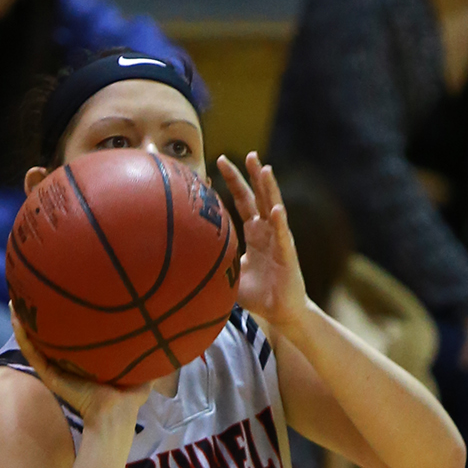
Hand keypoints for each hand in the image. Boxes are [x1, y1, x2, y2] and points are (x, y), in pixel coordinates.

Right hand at [11, 304, 150, 430]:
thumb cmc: (129, 396)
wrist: (115, 412)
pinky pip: (31, 353)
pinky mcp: (49, 375)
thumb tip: (168, 339)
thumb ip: (149, 353)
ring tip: (15, 301)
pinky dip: (22, 335)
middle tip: (32, 293)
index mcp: (85, 362)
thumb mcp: (141, 369)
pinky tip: (15, 317)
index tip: (62, 298)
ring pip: (34, 342)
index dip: (65, 320)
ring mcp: (56, 370)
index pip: (71, 338)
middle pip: (48, 337)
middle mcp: (68, 364)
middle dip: (40, 318)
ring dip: (23, 322)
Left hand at [215, 152, 307, 330]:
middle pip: (259, 196)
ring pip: (274, 208)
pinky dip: (279, 222)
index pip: (243, 201)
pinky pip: (283, 236)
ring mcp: (279, 240)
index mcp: (255, 233)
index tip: (219, 161)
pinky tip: (275, 209)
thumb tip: (180, 260)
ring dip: (269, 188)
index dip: (233, 181)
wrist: (281, 313)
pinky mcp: (288, 255)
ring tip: (265, 168)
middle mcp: (268, 231)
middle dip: (253, 174)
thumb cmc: (258, 295)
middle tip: (248, 153)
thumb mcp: (228, 275)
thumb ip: (212, 262)